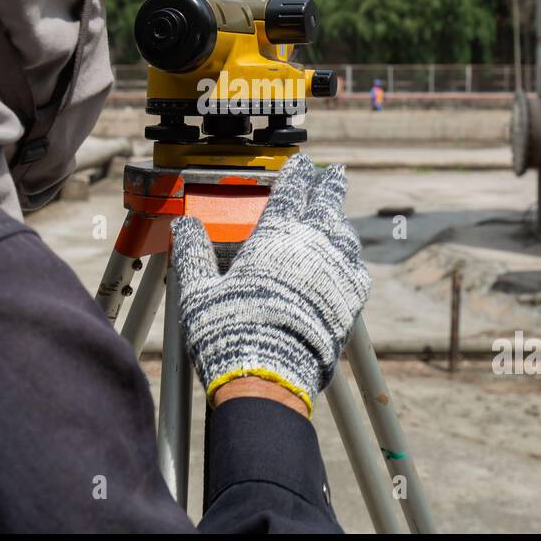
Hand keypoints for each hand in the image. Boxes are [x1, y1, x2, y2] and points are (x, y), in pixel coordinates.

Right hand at [169, 154, 370, 418]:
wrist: (270, 377)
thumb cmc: (230, 332)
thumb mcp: (199, 291)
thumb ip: (193, 253)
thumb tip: (184, 224)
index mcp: (274, 238)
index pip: (288, 192)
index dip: (295, 174)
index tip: (300, 163)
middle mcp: (311, 247)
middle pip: (326, 204)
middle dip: (329, 185)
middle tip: (333, 173)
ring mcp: (336, 272)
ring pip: (345, 234)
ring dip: (340, 219)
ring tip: (338, 214)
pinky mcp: (350, 301)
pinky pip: (356, 269)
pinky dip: (351, 258)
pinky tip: (348, 261)